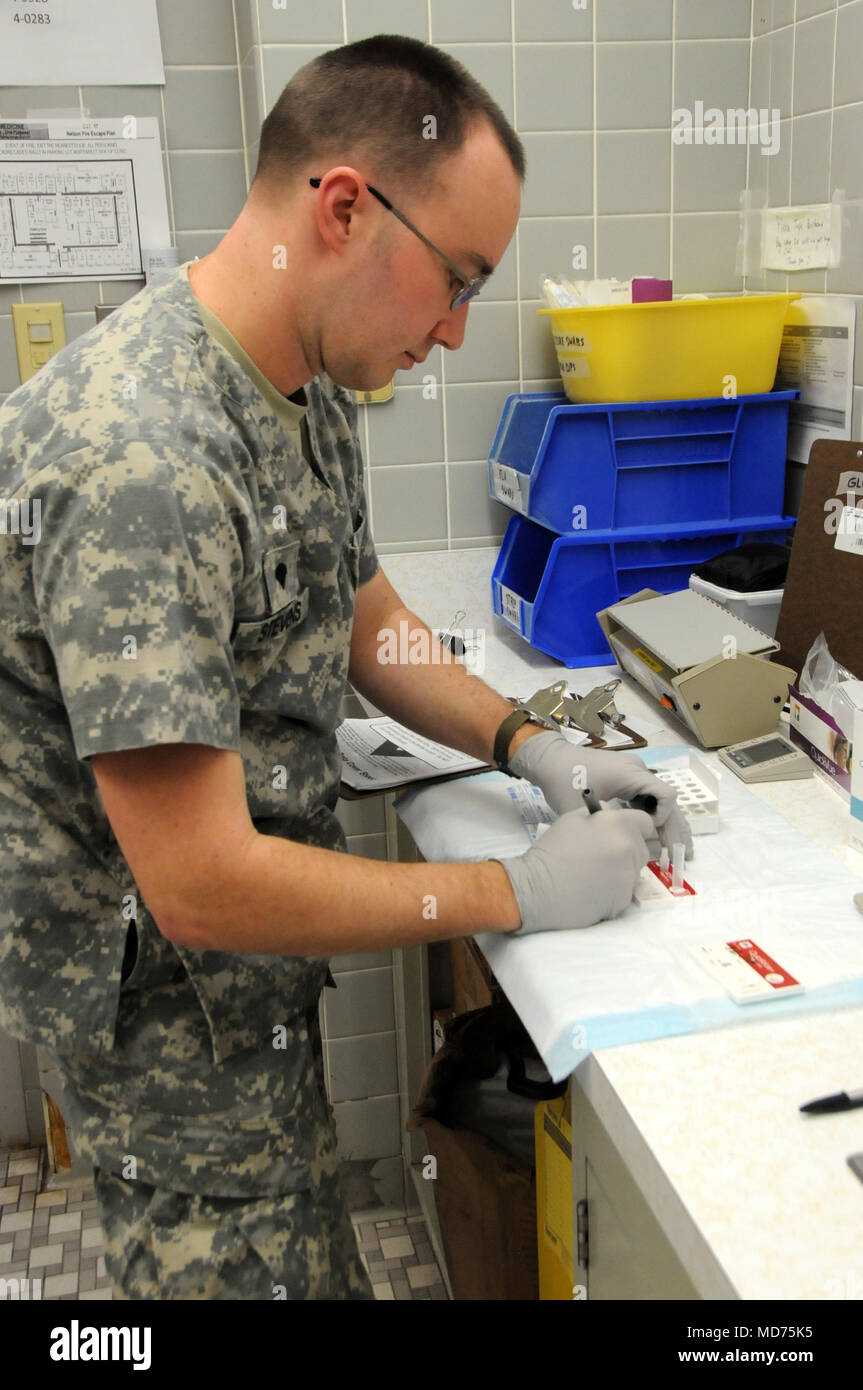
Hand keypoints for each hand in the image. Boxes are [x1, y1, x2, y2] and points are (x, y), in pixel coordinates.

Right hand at [493, 806, 654, 934]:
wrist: (537, 888)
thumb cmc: (550, 851)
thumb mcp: (571, 819)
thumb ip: (599, 816)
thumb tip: (612, 817)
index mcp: (617, 824)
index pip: (645, 823)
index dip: (634, 829)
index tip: (623, 835)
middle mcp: (628, 847)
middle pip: (642, 850)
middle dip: (627, 853)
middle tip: (602, 859)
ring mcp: (628, 875)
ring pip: (634, 873)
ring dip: (620, 874)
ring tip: (593, 877)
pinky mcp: (623, 899)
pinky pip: (625, 893)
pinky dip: (612, 894)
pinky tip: (591, 892)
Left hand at [509, 731, 693, 858]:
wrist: (550, 759)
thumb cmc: (564, 780)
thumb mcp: (582, 808)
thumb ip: (606, 827)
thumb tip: (626, 850)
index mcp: (631, 774)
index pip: (666, 796)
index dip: (663, 818)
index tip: (649, 834)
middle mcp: (638, 771)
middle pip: (666, 802)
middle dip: (673, 829)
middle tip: (678, 858)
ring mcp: (634, 773)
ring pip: (659, 801)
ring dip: (665, 825)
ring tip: (675, 852)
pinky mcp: (627, 779)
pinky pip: (646, 798)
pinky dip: (652, 817)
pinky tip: (655, 838)